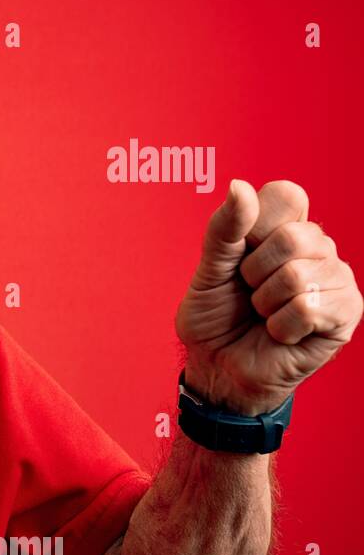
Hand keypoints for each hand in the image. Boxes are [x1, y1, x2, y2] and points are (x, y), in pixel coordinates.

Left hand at [175, 179, 361, 414]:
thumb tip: (240, 186)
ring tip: (264, 315)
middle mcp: (317, 248)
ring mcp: (336, 279)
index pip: (286, 195)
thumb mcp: (208, 270)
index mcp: (285, 228)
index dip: (252, 227)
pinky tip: (281, 333)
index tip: (238, 256)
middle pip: (292, 236)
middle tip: (249, 293)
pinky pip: (309, 308)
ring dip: (265, 303)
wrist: (217, 368)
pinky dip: (280, 327)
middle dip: (254, 273)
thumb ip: (224, 229)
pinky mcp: (345, 314)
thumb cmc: (215, 319)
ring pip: (298, 275)